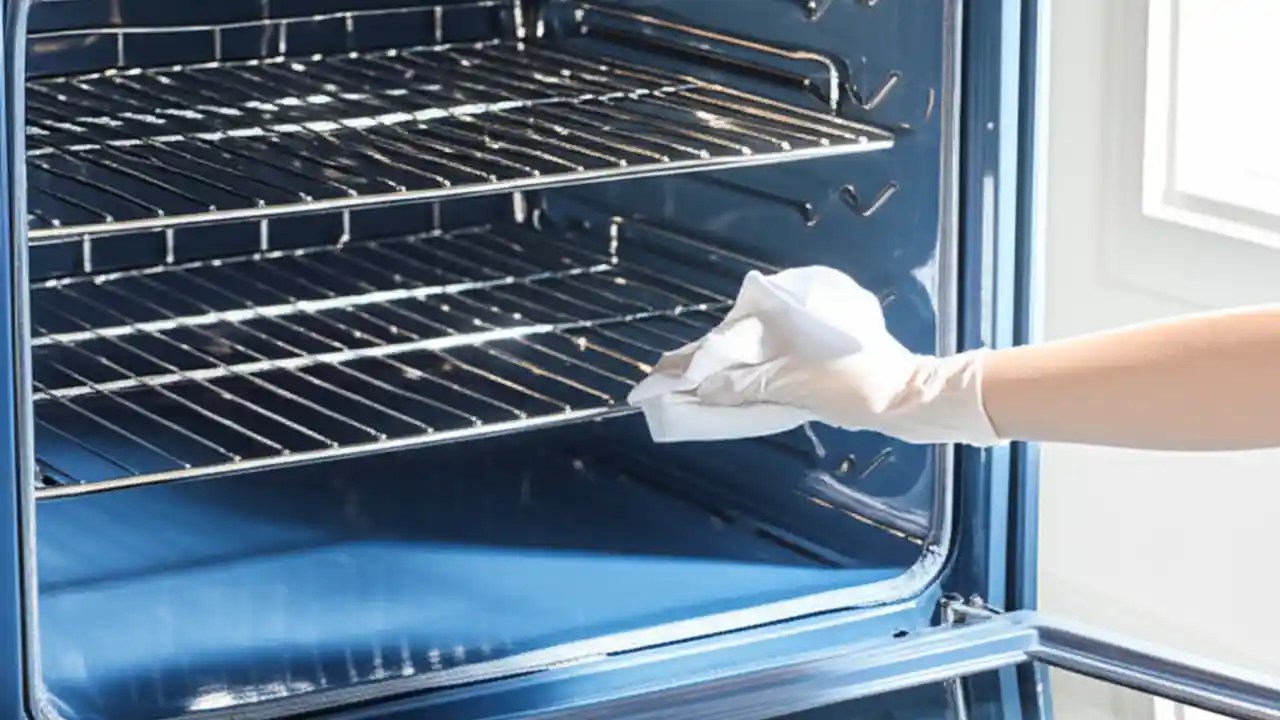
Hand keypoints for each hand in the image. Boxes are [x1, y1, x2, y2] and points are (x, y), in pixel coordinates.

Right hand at [688, 274, 1001, 446]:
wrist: (907, 396)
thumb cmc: (856, 385)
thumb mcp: (793, 386)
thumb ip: (745, 387)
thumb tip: (703, 390)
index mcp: (778, 320)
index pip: (717, 342)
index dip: (685, 362)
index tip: (653, 376)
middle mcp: (786, 323)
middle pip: (729, 345)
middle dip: (697, 364)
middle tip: (662, 382)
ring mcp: (800, 340)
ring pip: (746, 355)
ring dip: (718, 371)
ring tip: (685, 386)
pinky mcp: (812, 358)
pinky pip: (765, 364)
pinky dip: (743, 376)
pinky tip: (728, 387)